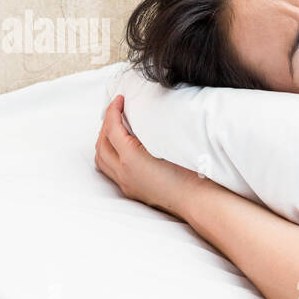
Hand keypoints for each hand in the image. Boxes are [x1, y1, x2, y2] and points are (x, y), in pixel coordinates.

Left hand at [94, 95, 204, 220]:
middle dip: (105, 124)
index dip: (113, 110)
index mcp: (130, 158)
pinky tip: (121, 150)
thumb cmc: (189, 171)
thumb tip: (142, 114)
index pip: (112, 128)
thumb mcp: (168, 142)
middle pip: (101, 143)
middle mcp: (123, 172)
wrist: (196, 199)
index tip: (119, 99)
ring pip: (102, 159)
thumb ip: (149, 129)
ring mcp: (126, 183)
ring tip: (114, 129)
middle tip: (116, 111)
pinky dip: (110, 156)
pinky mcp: (131, 190)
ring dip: (104, 141)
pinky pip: (110, 171)